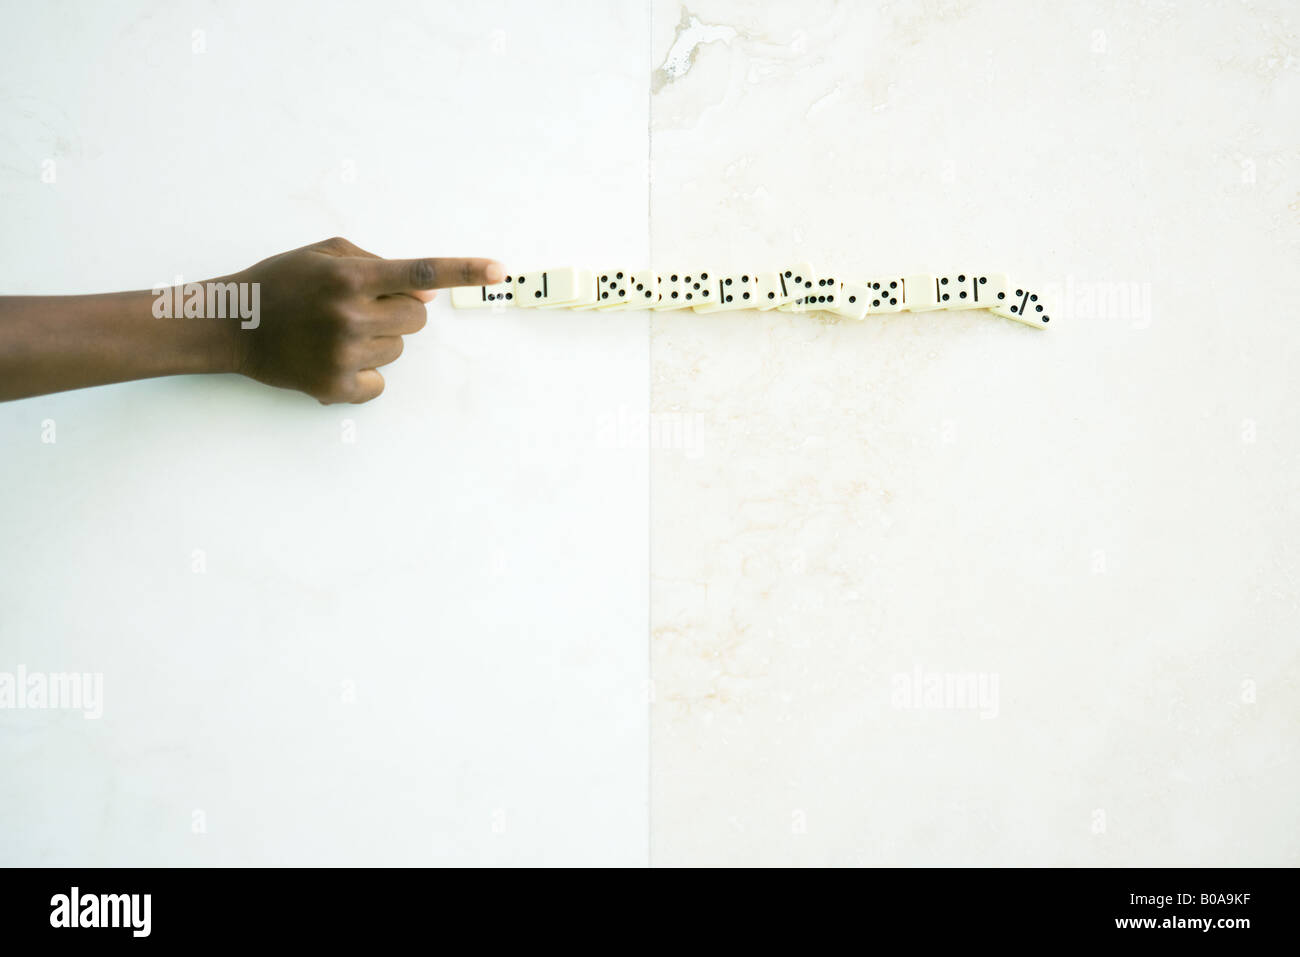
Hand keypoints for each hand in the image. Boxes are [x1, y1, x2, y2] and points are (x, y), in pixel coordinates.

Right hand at [226, 237, 502, 403]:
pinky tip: (331, 359)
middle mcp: (349, 315)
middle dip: (397, 312)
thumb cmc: (281, 283)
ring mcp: (343, 354)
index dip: (464, 270)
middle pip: (416, 318)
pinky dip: (363, 375)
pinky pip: (379, 383)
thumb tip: (428, 291)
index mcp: (350, 277)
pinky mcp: (335, 387)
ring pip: (398, 350)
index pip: (420, 271)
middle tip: (358, 309)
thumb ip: (377, 263)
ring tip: (334, 333)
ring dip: (378, 341)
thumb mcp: (324, 254)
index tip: (499, 270)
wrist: (231, 325)